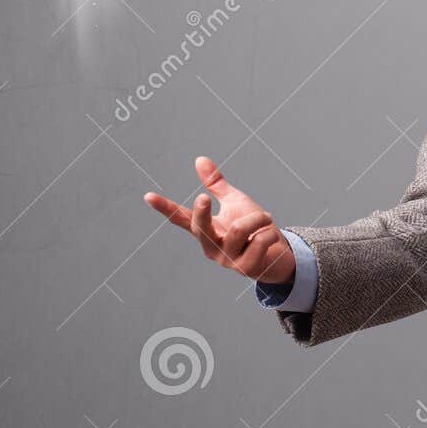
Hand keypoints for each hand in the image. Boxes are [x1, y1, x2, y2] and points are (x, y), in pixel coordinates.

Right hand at [143, 156, 295, 283]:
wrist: (278, 252)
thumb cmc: (254, 227)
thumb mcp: (234, 201)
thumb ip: (215, 184)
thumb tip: (199, 159)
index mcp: (206, 230)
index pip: (180, 218)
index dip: (164, 207)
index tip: (148, 195)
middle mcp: (211, 247)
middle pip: (199, 228)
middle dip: (201, 212)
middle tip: (203, 197)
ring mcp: (226, 260)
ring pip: (238, 229)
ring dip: (258, 218)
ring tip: (266, 218)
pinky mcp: (244, 268)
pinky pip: (258, 240)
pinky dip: (269, 232)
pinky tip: (270, 237)